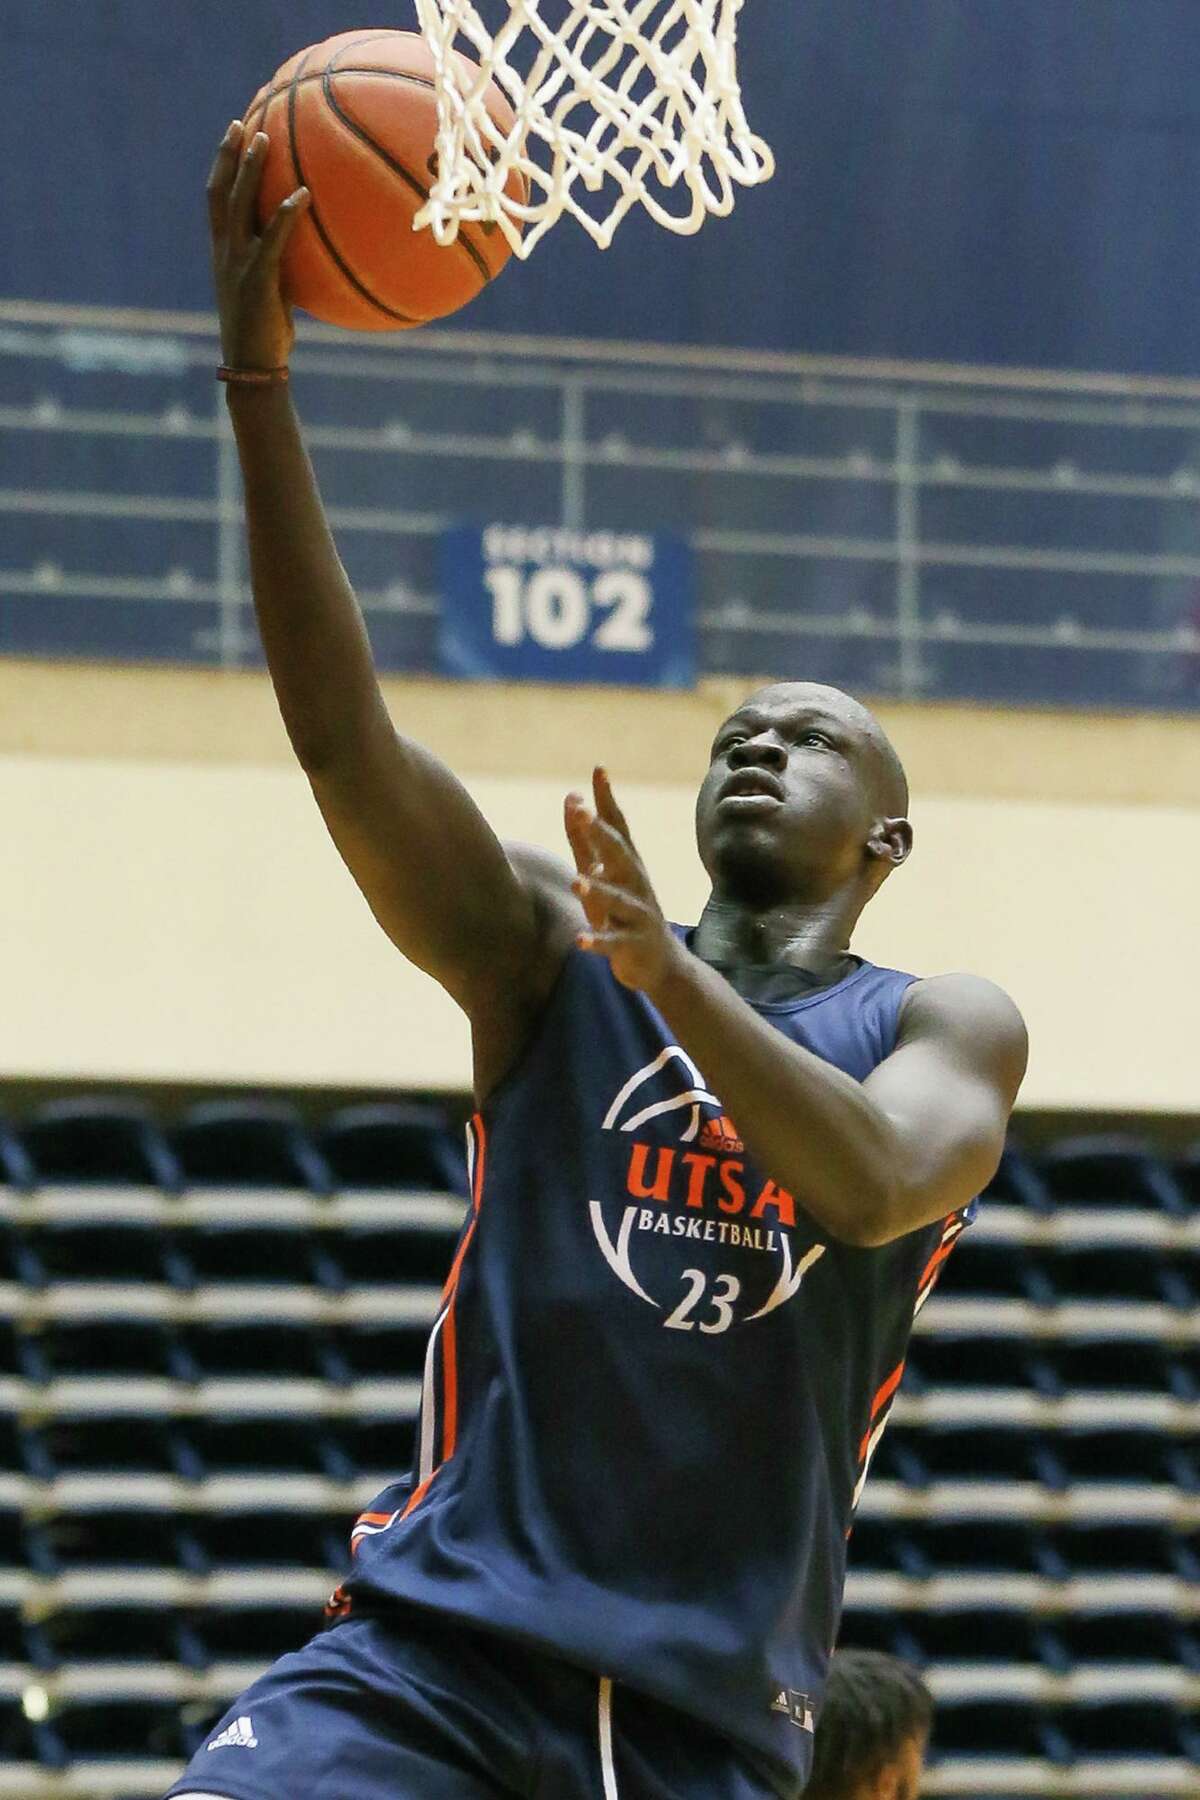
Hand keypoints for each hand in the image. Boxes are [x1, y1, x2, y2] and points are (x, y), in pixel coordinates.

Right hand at [206, 119, 309, 371]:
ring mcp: (238, 264)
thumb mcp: (268, 291)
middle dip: (229, 155)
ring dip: (251, 170)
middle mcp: (224, 252)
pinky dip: (285, 214)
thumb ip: (277, 264)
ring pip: (239, 205)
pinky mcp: (258, 279)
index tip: (233, 133)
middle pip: (220, 191)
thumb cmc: (266, 333)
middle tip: (242, 123)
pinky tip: (303, 193)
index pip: (215, 198)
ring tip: (265, 139)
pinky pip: (272, 238)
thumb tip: (307, 247)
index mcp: (223, 252)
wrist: (253, 366)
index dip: (221, 164)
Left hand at [564, 769, 680, 996]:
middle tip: (584, 814)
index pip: (618, 827)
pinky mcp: (632, 946)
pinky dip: (597, 942)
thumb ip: (584, 839)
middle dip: (603, 836)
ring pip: (619, 901)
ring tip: (578, 882)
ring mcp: (637, 916)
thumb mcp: (602, 874)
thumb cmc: (624, 912)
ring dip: (599, 891)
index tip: (599, 770)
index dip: (608, 800)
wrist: (660, 964)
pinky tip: (580, 940)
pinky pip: (613, 944)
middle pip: (621, 856)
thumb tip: (571, 797)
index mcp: (627, 865)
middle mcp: (636, 885)